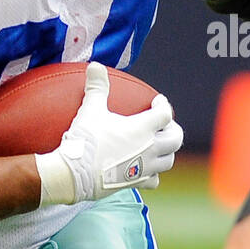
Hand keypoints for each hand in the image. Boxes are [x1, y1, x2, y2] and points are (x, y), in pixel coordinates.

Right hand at [36, 63, 182, 204]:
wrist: (73, 174)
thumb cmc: (85, 140)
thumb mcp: (90, 110)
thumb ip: (97, 87)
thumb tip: (95, 65)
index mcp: (142, 128)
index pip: (165, 114)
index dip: (163, 105)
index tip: (157, 101)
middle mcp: (149, 148)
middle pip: (176, 138)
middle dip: (173, 129)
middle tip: (164, 125)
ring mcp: (144, 168)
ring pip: (168, 161)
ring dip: (166, 152)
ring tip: (158, 145)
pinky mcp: (136, 183)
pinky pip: (154, 180)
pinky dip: (153, 174)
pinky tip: (146, 169)